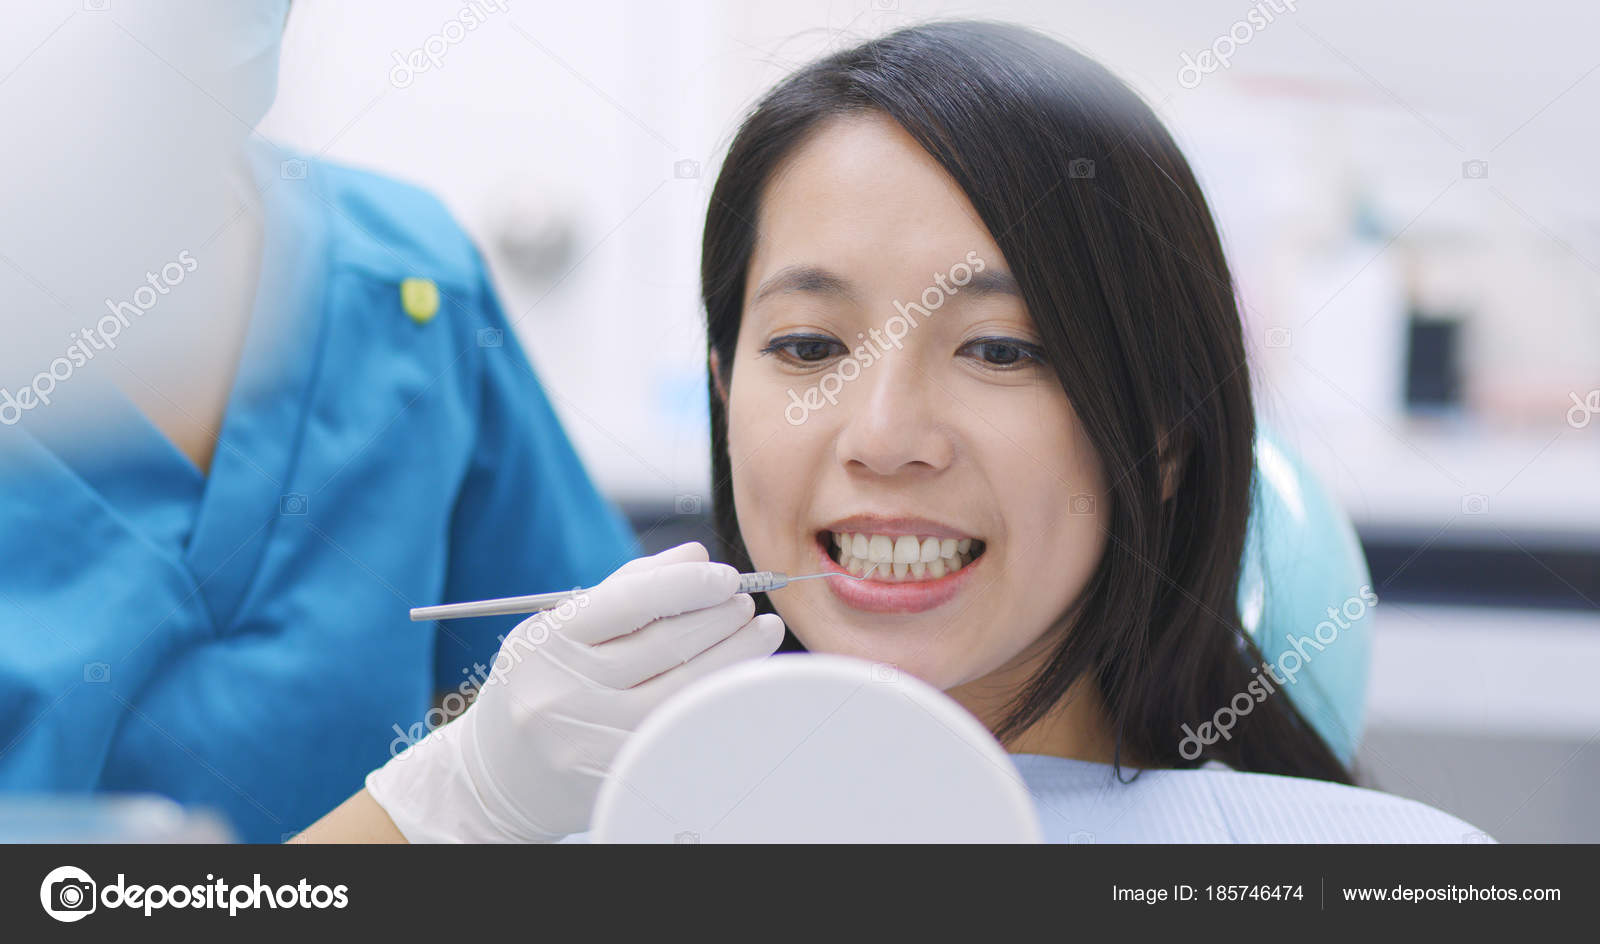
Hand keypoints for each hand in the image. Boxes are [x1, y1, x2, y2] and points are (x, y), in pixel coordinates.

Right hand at [365, 542, 784, 841]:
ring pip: (686, 688)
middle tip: (747, 602)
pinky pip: (682, 728)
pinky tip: (736, 681)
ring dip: (734, 655)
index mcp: (545, 643)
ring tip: (759, 632)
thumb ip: (626, 588)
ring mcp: (591, 740)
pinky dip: (715, 699)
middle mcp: (563, 692)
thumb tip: (694, 556)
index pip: (631, 601)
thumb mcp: (558, 629)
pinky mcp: (616, 776)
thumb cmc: (536, 689)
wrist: (495, 780)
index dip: (688, 584)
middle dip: (721, 616)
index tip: (725, 576)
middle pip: (667, 644)